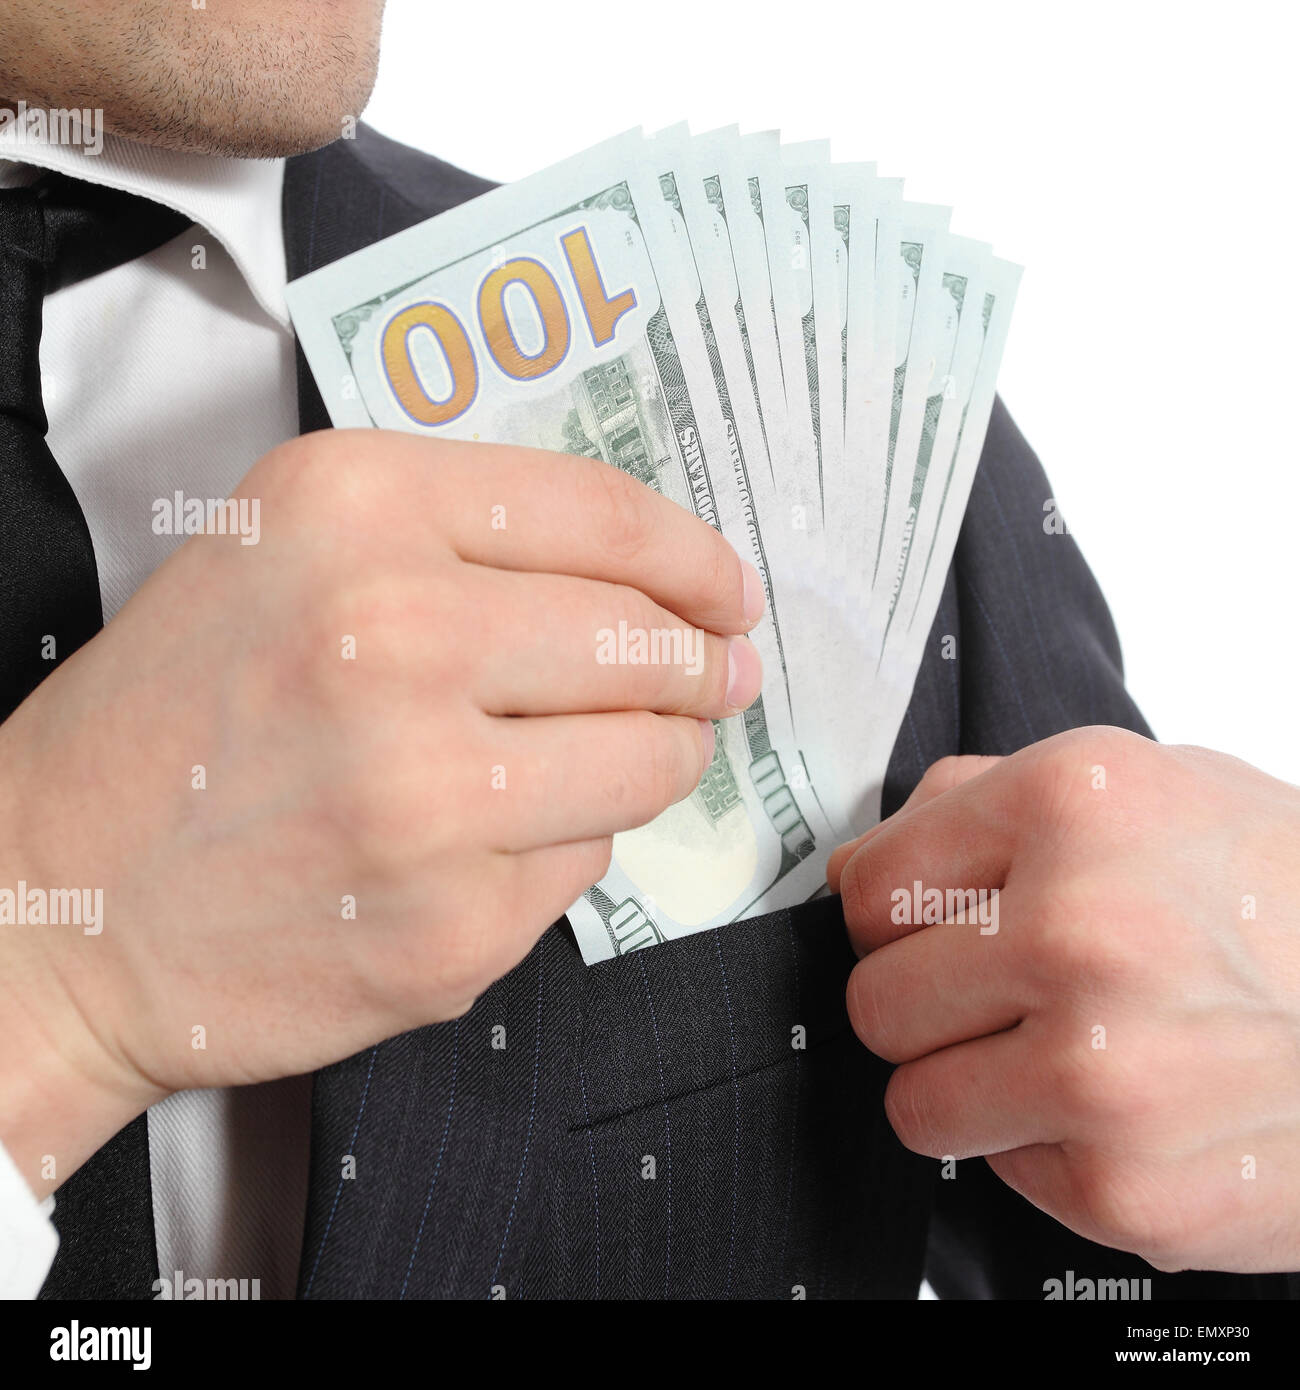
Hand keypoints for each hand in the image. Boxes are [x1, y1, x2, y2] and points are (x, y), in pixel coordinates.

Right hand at [0, 429, 764, 1192]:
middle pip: (645, 642)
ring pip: (646, 762)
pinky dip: (565, 845)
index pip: (600, 514)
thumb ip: (454, 540)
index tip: (731, 591)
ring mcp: (429, 797)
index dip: (694, 557)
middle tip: (713, 676)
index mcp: (352, 512)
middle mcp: (393, 637)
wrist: (56, 905)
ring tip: (619, 755)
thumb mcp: (279, 556)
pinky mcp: (454, 929)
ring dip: (657, 758)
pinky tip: (490, 840)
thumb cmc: (170, 724)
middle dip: (699, 666)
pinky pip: (585, 864)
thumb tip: (645, 581)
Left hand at [829, 727, 1299, 1273]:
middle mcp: (1079, 930)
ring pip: (915, 1103)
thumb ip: (982, 800)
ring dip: (973, 1086)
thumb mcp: (1145, 786)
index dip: (892, 916)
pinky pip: (1002, 1173)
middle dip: (925, 1004)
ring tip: (1063, 1053)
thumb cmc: (1280, 894)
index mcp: (1071, 805)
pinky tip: (1130, 1106)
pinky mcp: (1128, 1186)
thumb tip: (860, 864)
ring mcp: (1103, 1069)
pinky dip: (1050, 1148)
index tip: (929, 929)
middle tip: (1002, 996)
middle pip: (874, 1002)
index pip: (866, 888)